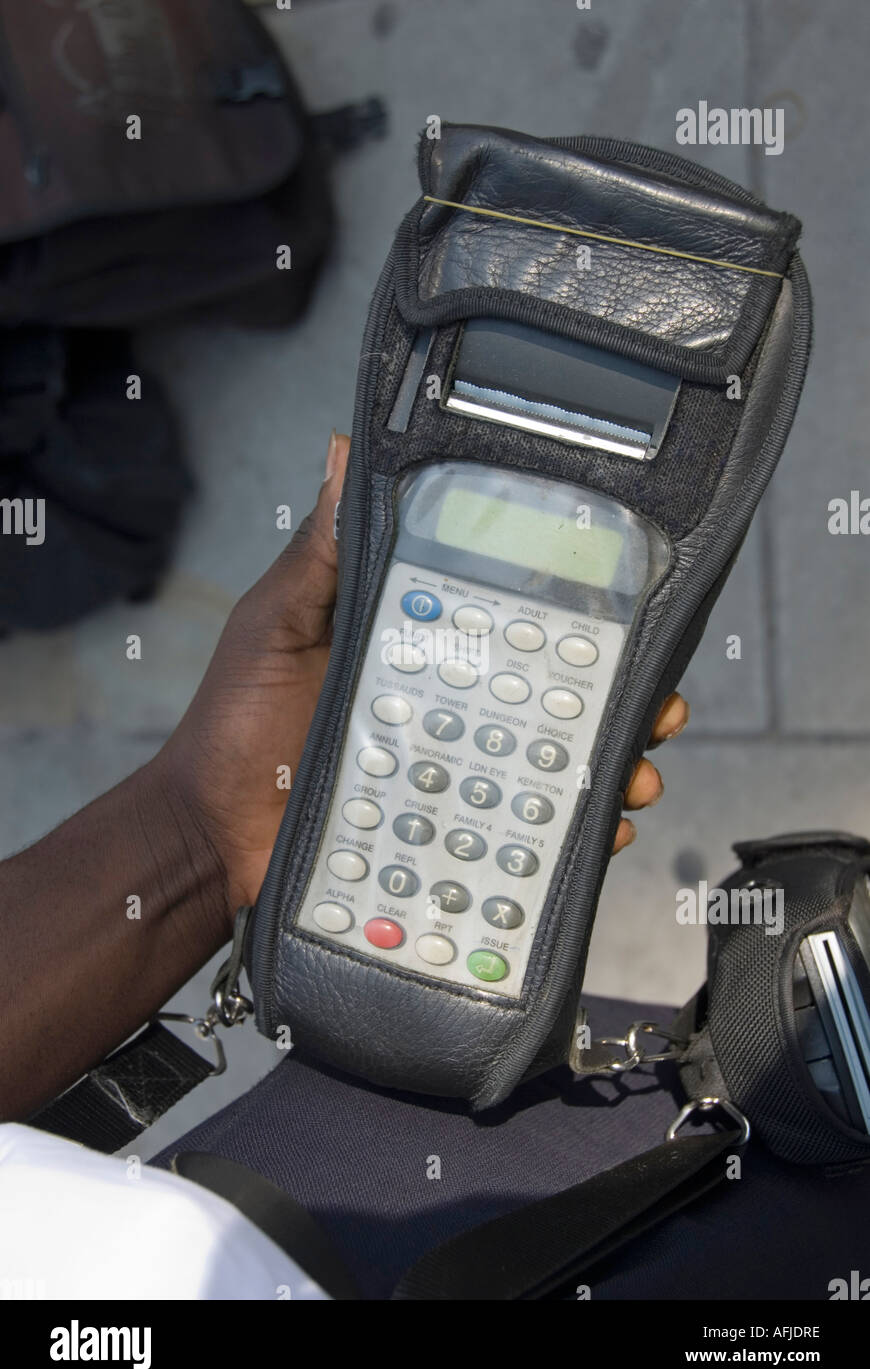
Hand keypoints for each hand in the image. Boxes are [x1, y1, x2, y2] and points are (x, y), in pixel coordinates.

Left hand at [158, 432, 689, 916]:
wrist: (211, 834)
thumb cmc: (238, 725)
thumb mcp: (279, 625)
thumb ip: (321, 554)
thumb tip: (341, 448)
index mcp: (422, 644)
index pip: (515, 621)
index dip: (578, 618)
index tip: (631, 614)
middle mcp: (450, 701)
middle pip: (555, 695)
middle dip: (620, 699)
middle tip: (659, 708)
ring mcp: (454, 768)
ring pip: (556, 763)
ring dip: (613, 766)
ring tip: (639, 778)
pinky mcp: (449, 826)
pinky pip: (528, 831)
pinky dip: (576, 833)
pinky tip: (607, 831)